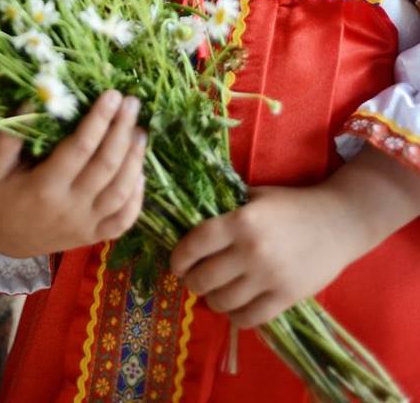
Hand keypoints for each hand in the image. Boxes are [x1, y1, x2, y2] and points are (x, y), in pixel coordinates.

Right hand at [0, 89, 146, 257]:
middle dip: (122, 131)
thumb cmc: (1, 196)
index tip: (112, 95)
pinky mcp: (94, 236)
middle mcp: (69, 207)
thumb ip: (10, 135)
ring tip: (140, 131)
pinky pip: (124, 220)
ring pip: (120, 192)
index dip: (98, 120)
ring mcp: (85, 224)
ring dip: (135, 159)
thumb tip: (34, 99)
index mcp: (44, 187)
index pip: (79, 148)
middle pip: (106, 166)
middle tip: (133, 103)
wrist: (4, 242)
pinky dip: (137, 197)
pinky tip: (141, 172)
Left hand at [169, 184, 355, 327]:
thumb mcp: (254, 196)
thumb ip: (226, 209)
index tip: (177, 263)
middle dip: (192, 281)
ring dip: (212, 299)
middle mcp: (251, 251)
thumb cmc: (292, 205)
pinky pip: (248, 319)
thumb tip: (191, 219)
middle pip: (203, 279)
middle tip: (195, 277)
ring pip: (222, 302)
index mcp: (240, 221)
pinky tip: (236, 305)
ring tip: (215, 291)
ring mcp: (269, 278)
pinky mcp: (286, 298)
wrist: (338, 222)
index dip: (179, 257)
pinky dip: (235, 316)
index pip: (195, 244)